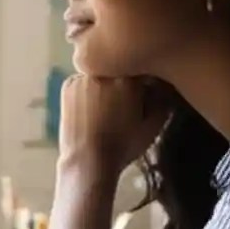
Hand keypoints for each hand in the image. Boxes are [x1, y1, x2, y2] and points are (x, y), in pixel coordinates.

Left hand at [58, 75, 172, 179]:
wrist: (87, 160)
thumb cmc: (124, 146)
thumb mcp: (153, 126)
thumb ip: (162, 100)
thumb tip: (161, 85)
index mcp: (130, 80)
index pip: (142, 69)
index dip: (144, 83)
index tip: (143, 96)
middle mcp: (105, 72)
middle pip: (119, 68)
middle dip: (123, 81)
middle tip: (122, 104)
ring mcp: (84, 76)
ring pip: (100, 72)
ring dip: (104, 83)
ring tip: (105, 107)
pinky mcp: (68, 85)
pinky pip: (83, 80)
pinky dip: (87, 89)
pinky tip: (89, 108)